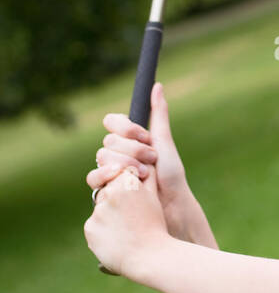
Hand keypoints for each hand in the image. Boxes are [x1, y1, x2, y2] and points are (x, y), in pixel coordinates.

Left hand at [84, 163, 168, 278]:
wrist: (150, 256)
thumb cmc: (155, 226)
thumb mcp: (154, 197)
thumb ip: (146, 177)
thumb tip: (142, 164)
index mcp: (125, 183)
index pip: (117, 176)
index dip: (124, 188)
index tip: (132, 201)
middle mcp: (109, 194)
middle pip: (106, 193)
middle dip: (115, 203)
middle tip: (130, 218)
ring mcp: (98, 212)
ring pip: (101, 210)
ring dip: (109, 218)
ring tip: (126, 232)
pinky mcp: (90, 229)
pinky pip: (94, 227)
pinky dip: (103, 232)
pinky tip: (117, 240)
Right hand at [86, 83, 196, 239]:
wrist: (171, 206)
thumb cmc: (171, 175)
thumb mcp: (165, 142)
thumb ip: (159, 114)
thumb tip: (157, 85)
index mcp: (131, 140)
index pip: (113, 122)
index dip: (127, 128)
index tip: (145, 137)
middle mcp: (118, 153)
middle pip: (110, 140)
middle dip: (132, 150)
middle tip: (152, 160)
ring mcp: (110, 170)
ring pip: (102, 156)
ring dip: (124, 164)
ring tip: (143, 175)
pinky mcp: (105, 188)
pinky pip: (94, 177)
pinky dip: (106, 175)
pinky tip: (122, 179)